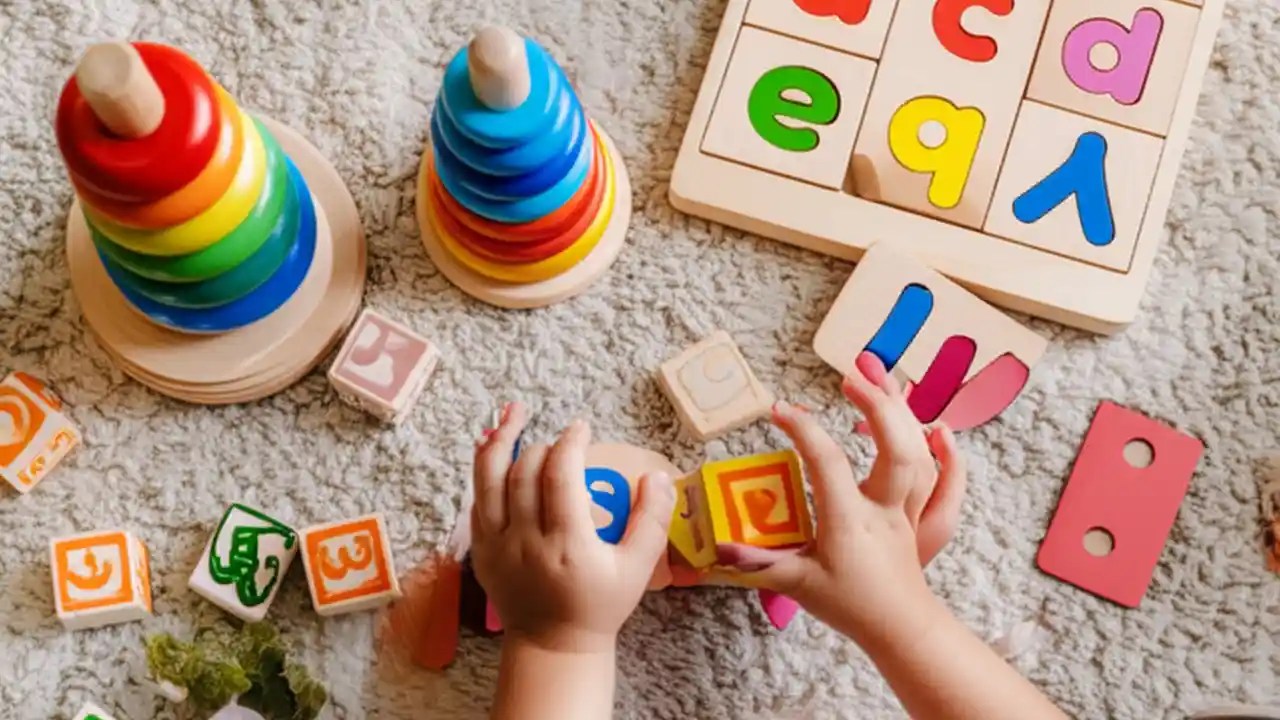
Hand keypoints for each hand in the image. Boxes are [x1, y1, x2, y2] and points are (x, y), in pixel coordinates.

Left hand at [470, 402, 677, 653]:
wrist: (553, 645)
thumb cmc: (600, 605)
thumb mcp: (638, 568)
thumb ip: (652, 520)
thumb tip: (657, 475)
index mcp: (567, 545)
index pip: (561, 475)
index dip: (570, 442)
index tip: (581, 428)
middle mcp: (526, 542)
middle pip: (524, 472)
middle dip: (543, 445)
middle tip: (562, 440)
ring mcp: (497, 546)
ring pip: (488, 480)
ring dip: (499, 441)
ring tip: (512, 413)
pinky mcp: (481, 551)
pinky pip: (476, 501)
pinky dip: (483, 470)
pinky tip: (492, 447)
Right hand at [717, 352, 967, 648]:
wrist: (900, 631)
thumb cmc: (849, 607)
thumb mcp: (797, 583)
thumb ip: (759, 562)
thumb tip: (718, 547)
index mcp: (849, 522)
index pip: (827, 464)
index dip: (803, 430)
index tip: (779, 410)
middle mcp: (885, 512)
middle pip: (897, 450)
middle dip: (878, 406)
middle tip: (851, 378)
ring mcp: (909, 514)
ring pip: (923, 459)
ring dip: (908, 418)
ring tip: (886, 386)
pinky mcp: (923, 520)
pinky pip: (948, 484)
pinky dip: (950, 454)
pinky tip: (939, 429)